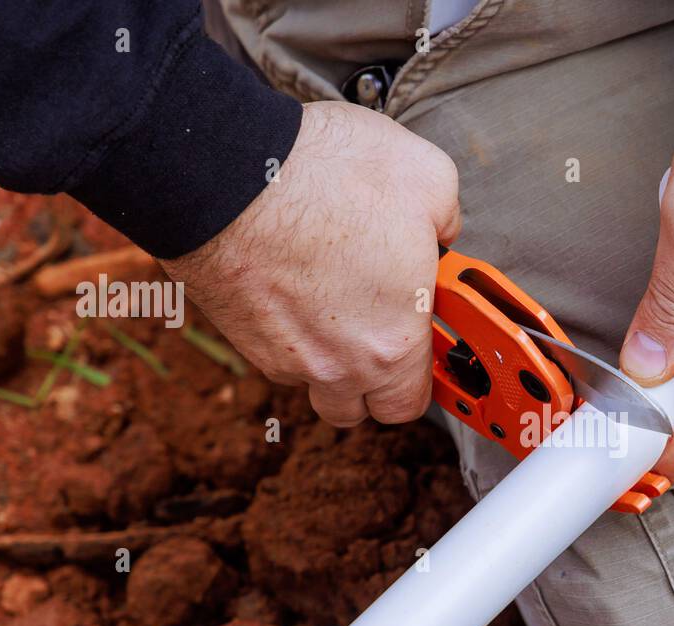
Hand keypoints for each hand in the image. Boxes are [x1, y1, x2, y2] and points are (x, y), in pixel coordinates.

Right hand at [160, 100, 460, 425]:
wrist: (227, 167)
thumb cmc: (323, 175)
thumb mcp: (429, 181)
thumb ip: (446, 222)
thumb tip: (441, 228)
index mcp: (390, 346)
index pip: (412, 401)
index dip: (421, 373)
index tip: (423, 339)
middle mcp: (334, 366)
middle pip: (357, 409)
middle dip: (372, 380)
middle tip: (380, 325)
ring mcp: (280, 355)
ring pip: (311, 379)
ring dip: (326, 354)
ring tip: (333, 294)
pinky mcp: (238, 334)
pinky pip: (271, 349)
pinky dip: (284, 327)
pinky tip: (292, 277)